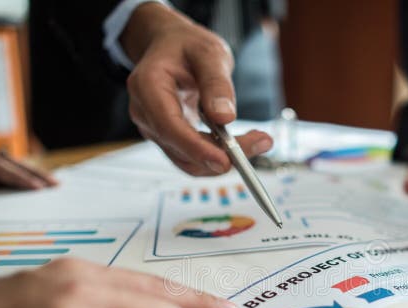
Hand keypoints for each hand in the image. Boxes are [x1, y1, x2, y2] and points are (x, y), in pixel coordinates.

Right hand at [121, 3, 272, 175]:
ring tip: (260, 140)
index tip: (225, 160)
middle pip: (181, 149)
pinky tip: (244, 142)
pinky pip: (194, 157)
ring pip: (189, 161)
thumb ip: (216, 83)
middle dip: (221, 155)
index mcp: (147, 86)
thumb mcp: (208, 52)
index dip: (196, 148)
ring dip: (225, 158)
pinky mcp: (169, 139)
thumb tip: (225, 117)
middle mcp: (145, 112)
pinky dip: (219, 155)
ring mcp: (155, 129)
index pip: (169, 126)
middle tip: (262, 142)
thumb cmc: (186, 46)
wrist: (171, 47)